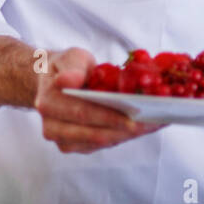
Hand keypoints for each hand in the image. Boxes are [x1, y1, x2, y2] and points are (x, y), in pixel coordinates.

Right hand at [34, 47, 159, 153]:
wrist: (55, 81)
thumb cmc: (67, 67)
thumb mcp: (70, 58)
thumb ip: (72, 68)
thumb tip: (67, 81)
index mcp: (49, 103)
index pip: (82, 113)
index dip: (109, 116)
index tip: (134, 116)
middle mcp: (52, 127)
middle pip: (95, 133)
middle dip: (126, 129)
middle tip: (153, 122)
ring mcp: (64, 140)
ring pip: (101, 142)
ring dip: (129, 135)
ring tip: (154, 124)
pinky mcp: (76, 145)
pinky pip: (103, 143)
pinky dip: (125, 135)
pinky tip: (145, 127)